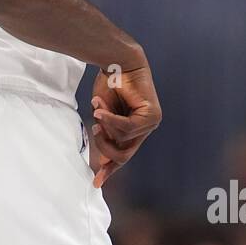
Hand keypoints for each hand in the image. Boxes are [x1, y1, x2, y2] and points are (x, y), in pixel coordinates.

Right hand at [88, 62, 161, 187]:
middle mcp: (145, 129)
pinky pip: (127, 128)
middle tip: (93, 128)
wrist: (118, 62)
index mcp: (134, 131)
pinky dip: (111, 120)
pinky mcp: (152, 116)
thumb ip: (105, 135)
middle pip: (123, 156)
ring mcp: (151, 124)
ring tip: (97, 107)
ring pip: (122, 140)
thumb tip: (100, 160)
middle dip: (104, 146)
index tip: (96, 182)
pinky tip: (100, 110)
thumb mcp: (103, 115)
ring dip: (105, 125)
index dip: (109, 170)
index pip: (123, 156)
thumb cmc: (110, 84)